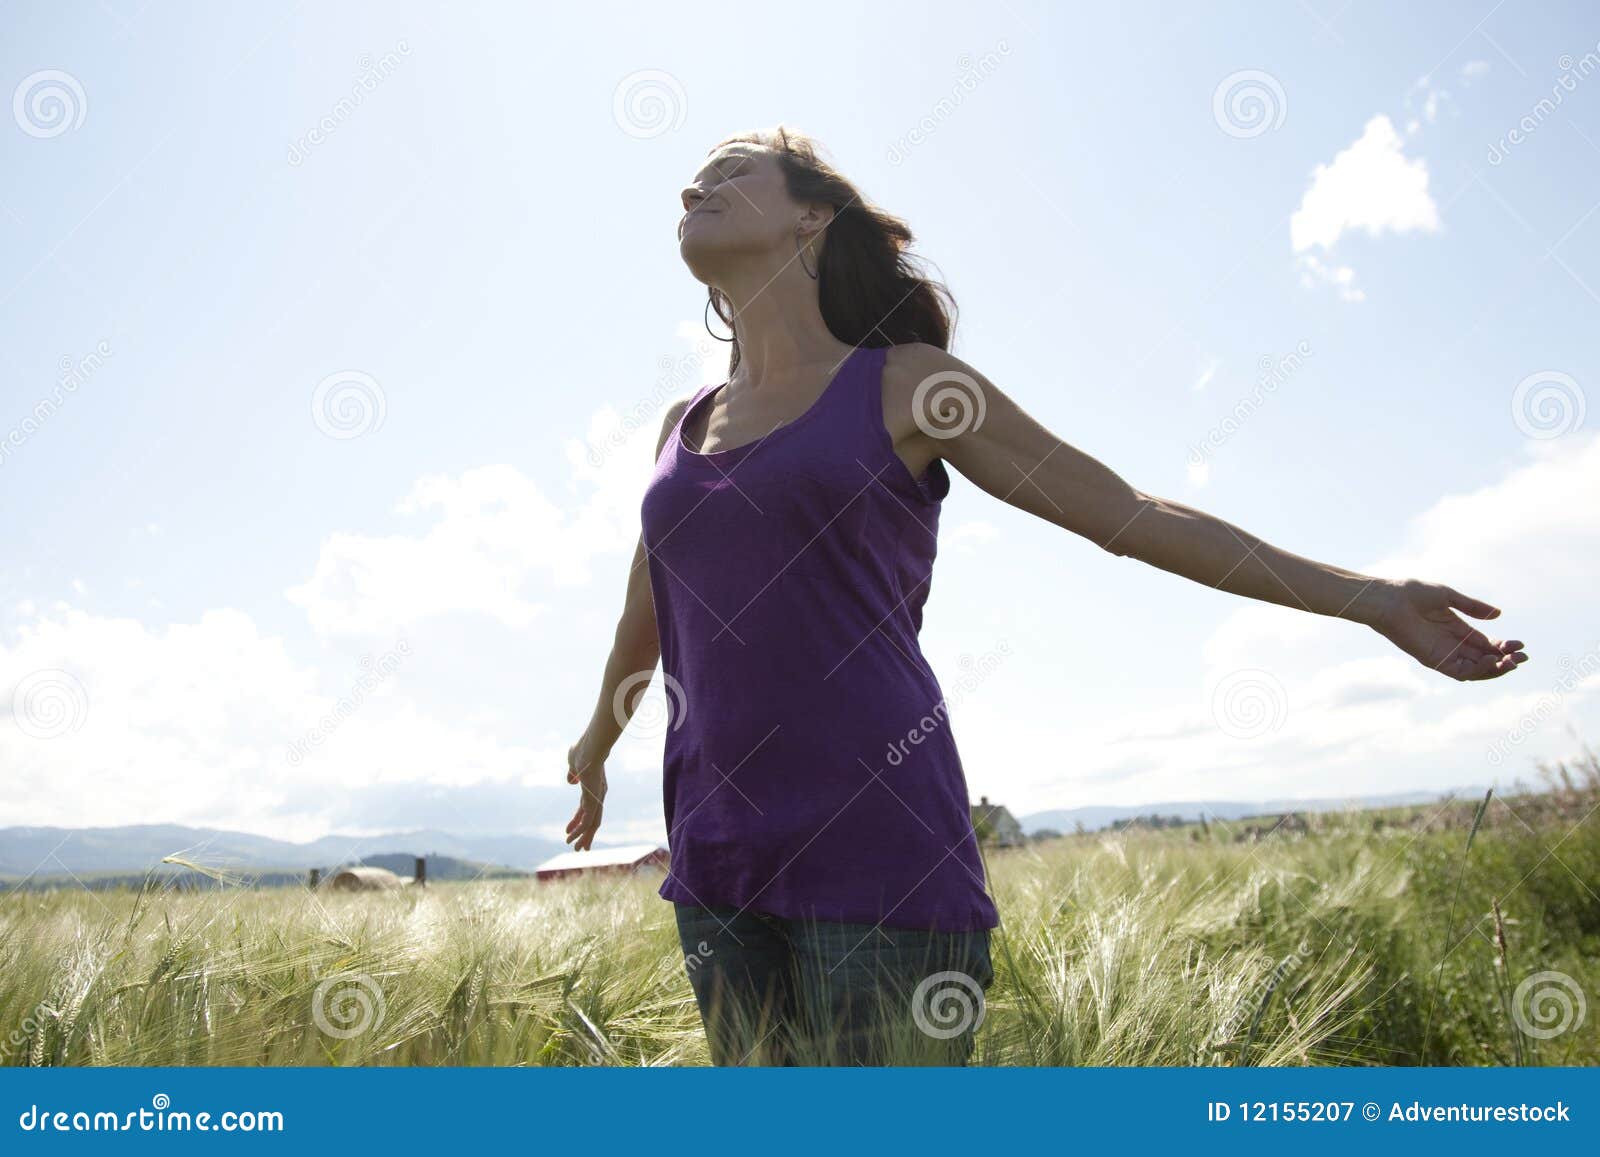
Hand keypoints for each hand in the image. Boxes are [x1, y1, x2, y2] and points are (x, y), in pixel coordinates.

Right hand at [564, 739, 607, 850]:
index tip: (567, 831)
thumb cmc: (583, 751)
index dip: (576, 821)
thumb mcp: (574, 764)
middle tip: (579, 848)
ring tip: (575, 849)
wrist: (591, 747)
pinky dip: (579, 831)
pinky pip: (587, 821)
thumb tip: (571, 781)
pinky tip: (571, 839)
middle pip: (593, 820)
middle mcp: (598, 795)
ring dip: (583, 837)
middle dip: (585, 834)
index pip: (586, 809)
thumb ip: (573, 774)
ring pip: (592, 824)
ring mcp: (597, 798)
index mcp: (594, 788)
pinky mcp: (594, 801)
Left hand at [1368, 579, 1526, 680]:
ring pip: (1475, 670)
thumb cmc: (1412, 593)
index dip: (1504, 647)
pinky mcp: (1433, 660)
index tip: (1519, 644)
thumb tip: (1498, 615)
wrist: (1388, 599)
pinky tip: (1490, 662)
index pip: (1486, 645)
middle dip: (1506, 660)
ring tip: (1512, 662)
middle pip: (1484, 660)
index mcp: (1457, 629)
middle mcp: (1451, 644)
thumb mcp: (1448, 597)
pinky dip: (1477, 671)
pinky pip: (1459, 673)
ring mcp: (1443, 654)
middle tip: (1523, 657)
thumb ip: (1473, 607)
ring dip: (1495, 669)